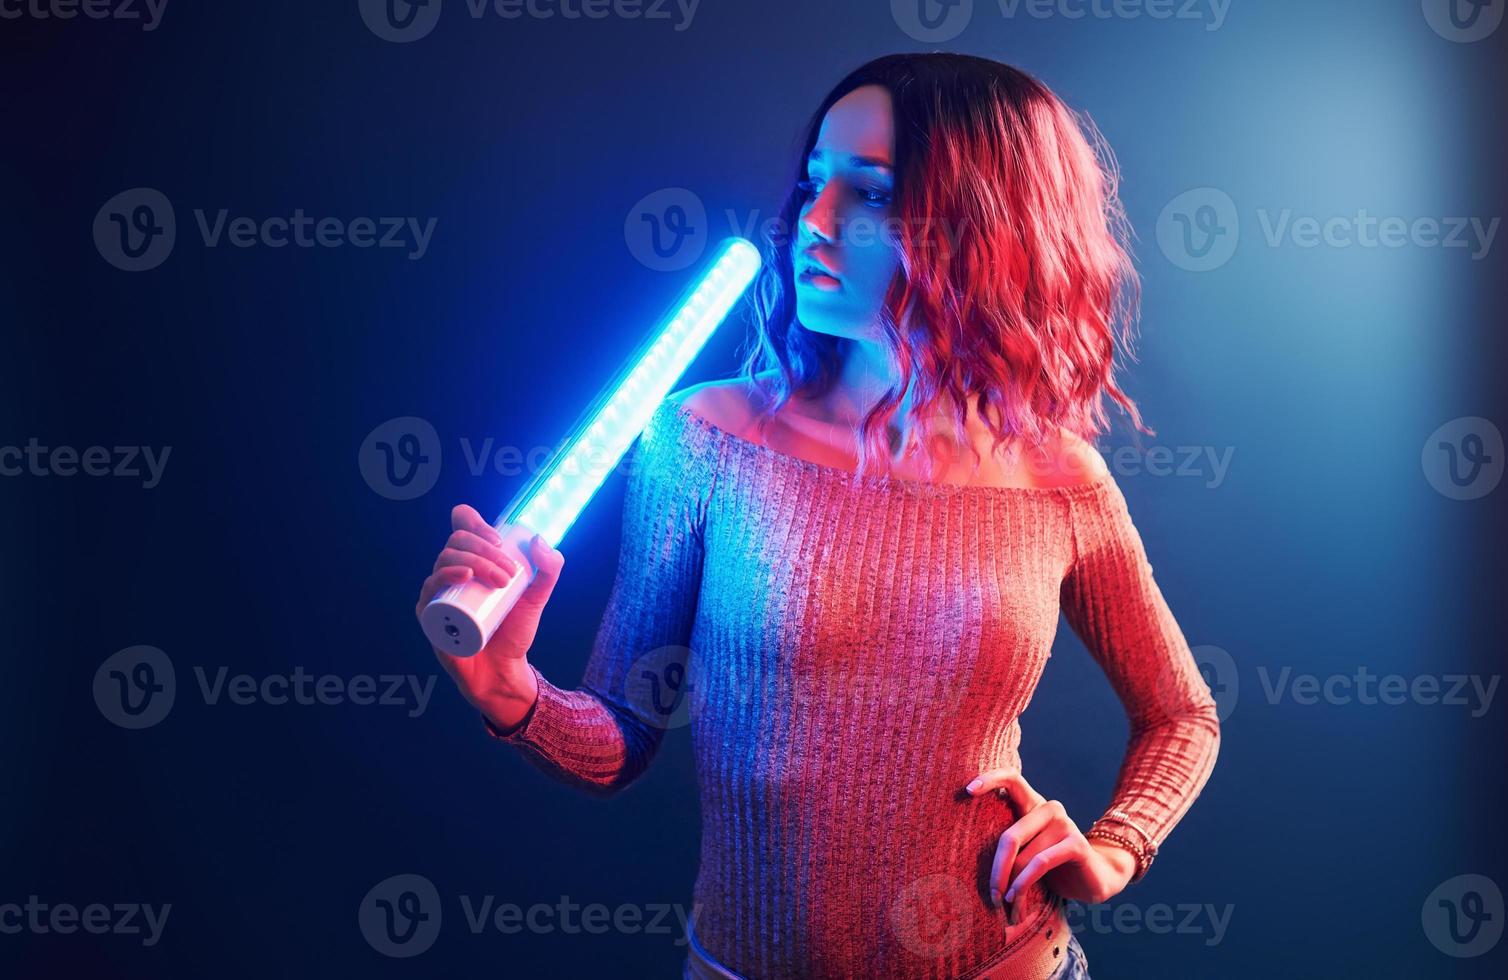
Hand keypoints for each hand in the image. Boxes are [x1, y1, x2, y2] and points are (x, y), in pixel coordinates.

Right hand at [415, 504, 564, 726]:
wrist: (503, 669)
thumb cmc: (514, 632)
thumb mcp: (536, 598)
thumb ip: (548, 570)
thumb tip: (539, 539)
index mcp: (471, 563)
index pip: (462, 528)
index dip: (473, 522)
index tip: (497, 537)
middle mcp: (451, 573)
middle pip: (457, 541)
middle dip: (485, 549)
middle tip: (509, 571)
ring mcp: (439, 592)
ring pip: (446, 559)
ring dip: (475, 561)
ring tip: (500, 581)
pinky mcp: (431, 614)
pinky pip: (430, 588)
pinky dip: (445, 575)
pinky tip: (465, 576)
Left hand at [964, 768, 1135, 916]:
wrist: (1097, 878)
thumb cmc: (1053, 865)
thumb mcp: (1028, 851)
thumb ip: (1009, 845)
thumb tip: (966, 858)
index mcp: (1033, 804)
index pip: (1011, 778)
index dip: (989, 779)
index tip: (967, 790)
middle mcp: (1049, 809)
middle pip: (1010, 835)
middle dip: (996, 869)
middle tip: (990, 895)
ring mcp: (1065, 824)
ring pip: (1024, 855)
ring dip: (1012, 885)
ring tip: (1005, 904)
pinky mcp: (1076, 844)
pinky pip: (1041, 863)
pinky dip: (1024, 883)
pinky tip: (1016, 898)